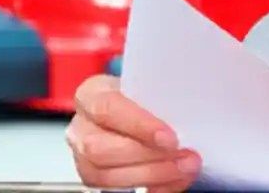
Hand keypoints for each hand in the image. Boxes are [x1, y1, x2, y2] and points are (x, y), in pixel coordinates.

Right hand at [65, 74, 201, 192]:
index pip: (108, 108)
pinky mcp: (97, 179)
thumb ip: (160, 96)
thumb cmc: (142, 96)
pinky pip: (120, 191)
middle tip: (183, 155)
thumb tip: (186, 112)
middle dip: (148, 156)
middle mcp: (82, 127)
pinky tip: (174, 179)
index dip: (139, 125)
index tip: (170, 138)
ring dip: (153, 175)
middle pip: (101, 149)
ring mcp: (84, 157)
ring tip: (184, 167)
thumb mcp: (148, 85)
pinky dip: (153, 187)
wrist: (138, 111)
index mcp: (91, 94)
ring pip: (107, 176)